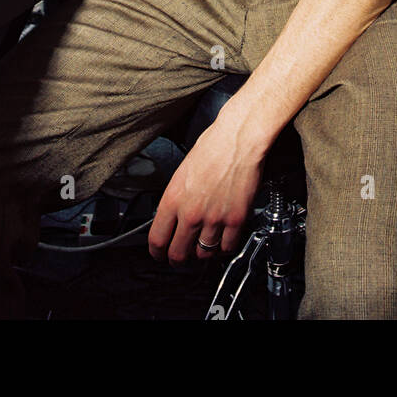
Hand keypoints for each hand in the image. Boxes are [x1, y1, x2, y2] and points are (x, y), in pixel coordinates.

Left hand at [148, 113, 263, 262]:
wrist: (239, 138)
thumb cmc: (213, 146)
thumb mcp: (182, 172)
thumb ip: (177, 199)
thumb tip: (175, 218)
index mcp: (173, 199)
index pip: (157, 240)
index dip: (157, 253)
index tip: (160, 254)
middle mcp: (191, 213)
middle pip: (178, 254)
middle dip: (178, 259)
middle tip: (181, 257)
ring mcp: (214, 218)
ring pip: (204, 254)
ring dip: (203, 253)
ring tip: (205, 245)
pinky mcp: (236, 219)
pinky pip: (227, 247)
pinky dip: (225, 247)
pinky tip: (224, 239)